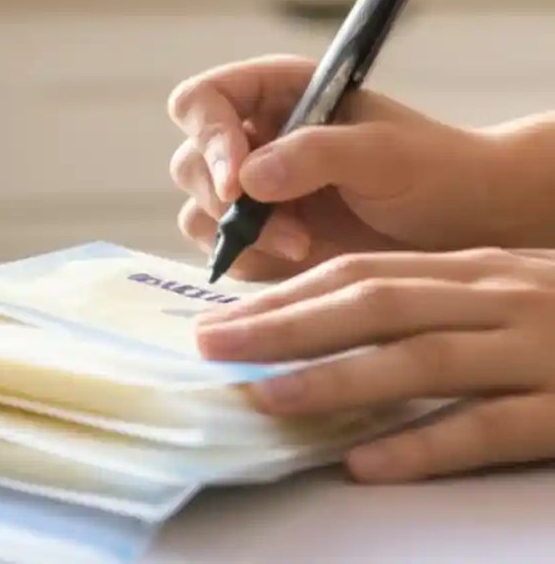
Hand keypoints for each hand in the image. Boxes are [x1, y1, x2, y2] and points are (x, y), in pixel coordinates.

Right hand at [166, 55, 501, 280]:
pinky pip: (225, 254)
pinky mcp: (261, 240)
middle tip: (281, 226)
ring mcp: (254, 193)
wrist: (468, 227)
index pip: (202, 101)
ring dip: (240, 235)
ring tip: (302, 245)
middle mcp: (254, 139)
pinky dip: (252, 262)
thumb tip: (247, 177)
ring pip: (198, 213)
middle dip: (225, 200)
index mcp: (277, 94)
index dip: (208, 137)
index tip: (237, 180)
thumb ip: (315, 154)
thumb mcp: (384, 152)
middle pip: (189, 163)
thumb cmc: (437, 171)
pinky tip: (302, 259)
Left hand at [196, 248, 554, 482]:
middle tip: (213, 347)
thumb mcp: (505, 291)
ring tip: (267, 398)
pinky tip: (367, 464)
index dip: (288, 295)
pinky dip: (425, 446)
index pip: (363, 274)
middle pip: (374, 306)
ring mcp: (537, 353)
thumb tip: (328, 326)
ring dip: (337, 380)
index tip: (221, 315)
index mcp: (475, 272)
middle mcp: (498, 301)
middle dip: (285, 326)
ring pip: (421, 361)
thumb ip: (431, 302)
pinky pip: (489, 429)